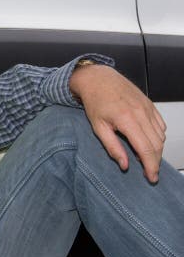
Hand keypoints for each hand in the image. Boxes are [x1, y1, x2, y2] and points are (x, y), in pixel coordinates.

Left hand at [69, 64, 165, 181]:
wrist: (98, 78)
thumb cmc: (95, 101)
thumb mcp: (98, 127)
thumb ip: (112, 147)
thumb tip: (124, 165)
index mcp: (127, 120)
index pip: (145, 149)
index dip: (150, 166)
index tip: (151, 177)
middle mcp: (141, 113)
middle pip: (157, 144)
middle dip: (155, 162)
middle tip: (150, 173)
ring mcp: (148, 108)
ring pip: (161, 136)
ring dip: (157, 150)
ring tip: (146, 159)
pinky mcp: (150, 105)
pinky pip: (160, 125)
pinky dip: (158, 137)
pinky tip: (148, 142)